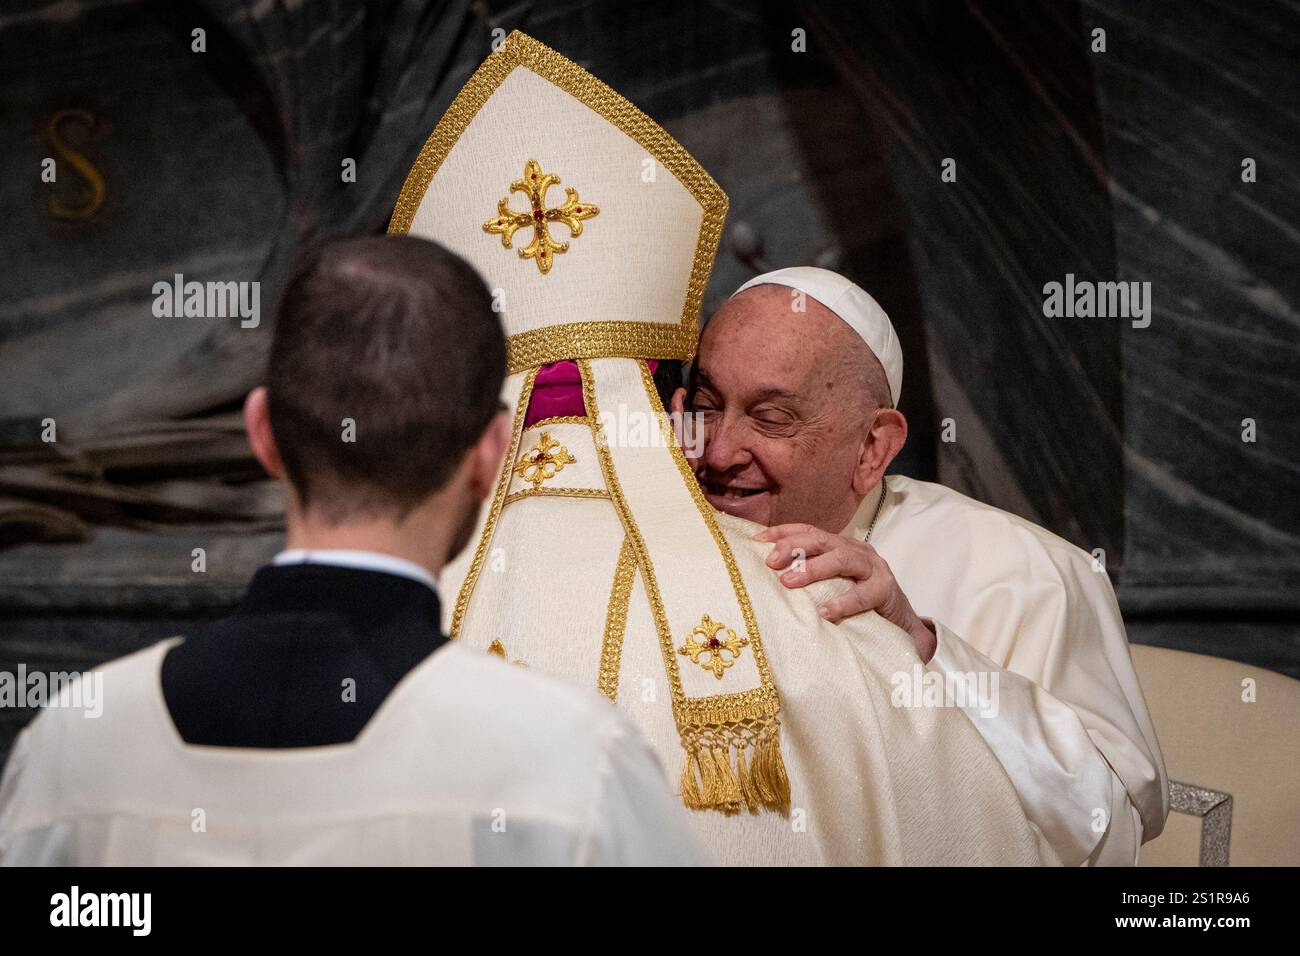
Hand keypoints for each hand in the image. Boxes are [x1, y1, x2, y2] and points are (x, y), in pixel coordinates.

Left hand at [756, 523, 936, 661]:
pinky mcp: (887, 590)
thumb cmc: (859, 604)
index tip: (757, 540)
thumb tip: (769, 576)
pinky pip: (864, 594)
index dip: (783, 532)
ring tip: (789, 582)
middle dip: (794, 546)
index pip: (809, 531)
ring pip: (842, 559)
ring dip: (814, 568)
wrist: (901, 624)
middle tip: (770, 561)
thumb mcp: (832, 585)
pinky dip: (843, 602)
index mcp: (841, 546)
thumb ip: (809, 577)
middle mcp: (857, 551)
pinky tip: (824, 612)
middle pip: (822, 539)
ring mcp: (874, 568)